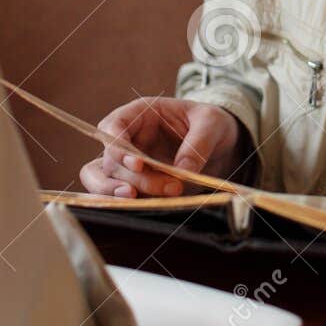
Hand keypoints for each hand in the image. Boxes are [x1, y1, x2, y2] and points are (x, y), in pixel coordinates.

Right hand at [78, 98, 243, 198]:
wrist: (221, 143)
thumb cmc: (211, 122)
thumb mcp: (212, 122)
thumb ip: (198, 143)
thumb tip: (181, 171)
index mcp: (140, 114)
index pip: (112, 127)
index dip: (117, 147)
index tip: (139, 164)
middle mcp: (128, 140)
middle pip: (111, 162)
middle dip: (136, 179)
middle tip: (172, 187)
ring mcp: (129, 165)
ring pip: (104, 182)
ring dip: (122, 196)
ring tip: (148, 203)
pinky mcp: (138, 186)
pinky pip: (119, 198)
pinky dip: (128, 207)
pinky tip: (148, 210)